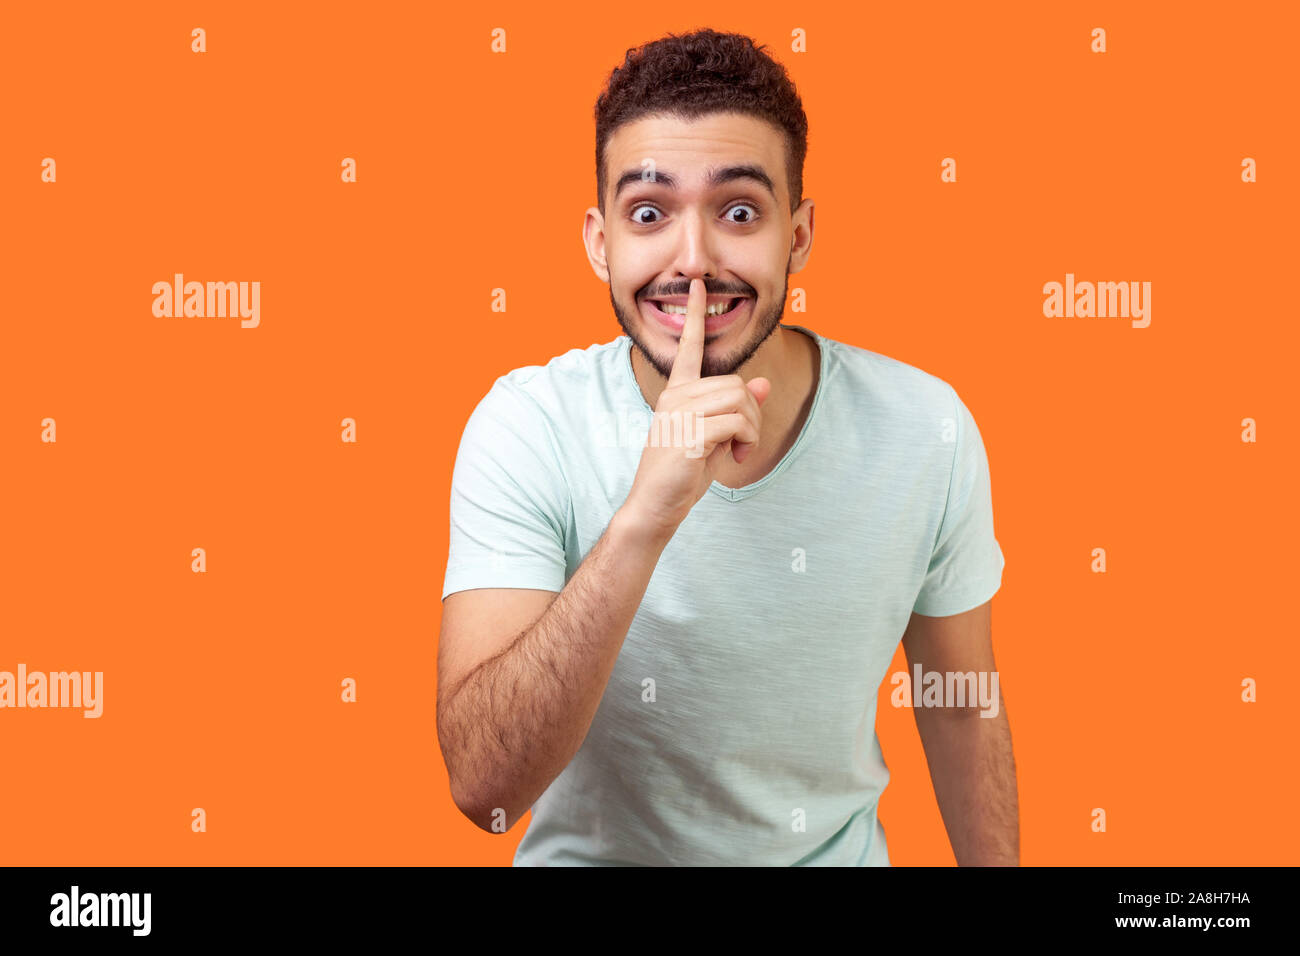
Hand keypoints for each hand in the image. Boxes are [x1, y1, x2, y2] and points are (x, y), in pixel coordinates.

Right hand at [622, 278, 770, 537]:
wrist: (656, 505)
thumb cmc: (682, 474)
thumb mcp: (714, 437)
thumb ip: (735, 409)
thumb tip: (762, 383)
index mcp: (677, 393)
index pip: (688, 348)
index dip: (695, 316)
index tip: (698, 287)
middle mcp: (676, 397)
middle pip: (736, 383)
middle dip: (751, 414)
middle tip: (742, 442)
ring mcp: (680, 413)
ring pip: (740, 399)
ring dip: (751, 428)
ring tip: (737, 450)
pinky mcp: (689, 433)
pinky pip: (738, 422)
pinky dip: (746, 440)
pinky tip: (733, 457)